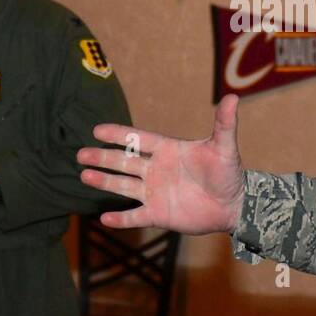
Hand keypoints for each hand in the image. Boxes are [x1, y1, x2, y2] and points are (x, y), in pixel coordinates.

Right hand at [77, 94, 245, 232]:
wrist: (233, 206)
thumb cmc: (228, 174)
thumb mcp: (224, 147)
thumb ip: (224, 124)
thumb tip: (233, 97)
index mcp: (167, 150)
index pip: (138, 140)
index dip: (118, 135)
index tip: (97, 130)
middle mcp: (156, 170)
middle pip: (124, 162)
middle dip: (103, 158)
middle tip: (81, 154)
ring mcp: (155, 192)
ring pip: (124, 186)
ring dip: (105, 181)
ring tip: (85, 176)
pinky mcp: (158, 214)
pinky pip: (135, 217)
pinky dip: (120, 219)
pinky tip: (104, 218)